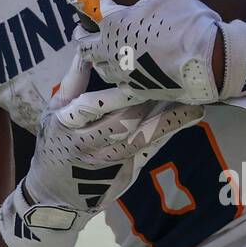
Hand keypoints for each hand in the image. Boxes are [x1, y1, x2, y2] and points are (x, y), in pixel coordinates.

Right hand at [0, 52, 203, 246]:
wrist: (55, 195)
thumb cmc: (54, 143)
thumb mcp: (53, 113)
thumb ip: (72, 84)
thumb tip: (85, 51)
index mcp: (66, 125)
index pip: (89, 106)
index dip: (112, 93)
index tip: (133, 73)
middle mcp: (87, 145)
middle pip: (121, 123)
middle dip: (147, 103)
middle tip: (171, 81)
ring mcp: (109, 162)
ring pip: (141, 139)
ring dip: (168, 120)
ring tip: (192, 103)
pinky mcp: (126, 173)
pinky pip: (150, 150)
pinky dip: (168, 132)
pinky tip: (188, 118)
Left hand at [48, 0, 245, 103]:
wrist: (211, 63)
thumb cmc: (188, 19)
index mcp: (115, 22)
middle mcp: (113, 49)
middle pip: (84, 42)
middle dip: (83, 32)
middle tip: (86, 26)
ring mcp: (124, 72)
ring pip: (99, 64)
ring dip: (98, 54)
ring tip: (107, 47)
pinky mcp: (138, 89)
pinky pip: (117, 82)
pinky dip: (118, 72)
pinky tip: (129, 67)